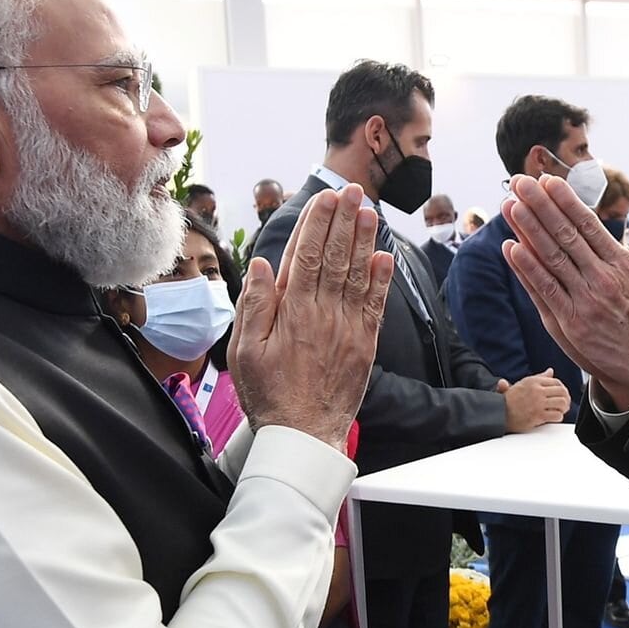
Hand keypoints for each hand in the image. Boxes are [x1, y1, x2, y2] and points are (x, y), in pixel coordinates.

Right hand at [228, 185, 394, 448]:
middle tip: (353, 191)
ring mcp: (347, 329)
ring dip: (364, 240)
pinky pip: (375, 305)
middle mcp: (323, 315)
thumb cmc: (268, 394)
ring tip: (369, 212)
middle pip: (335, 257)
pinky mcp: (364, 346)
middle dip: (344, 221)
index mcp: (291, 313)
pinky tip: (384, 256)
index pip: (305, 256)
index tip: (323, 199)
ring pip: (357, 275)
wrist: (302, 436)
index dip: (316, 224)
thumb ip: (254, 305)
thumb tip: (262, 264)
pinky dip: (380, 279)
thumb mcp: (244, 351)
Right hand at [500, 369, 569, 432]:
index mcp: (533, 381)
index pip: (556, 382)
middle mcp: (537, 390)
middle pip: (562, 392)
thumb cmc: (509, 400)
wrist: (499, 413)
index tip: (561, 395)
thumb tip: (550, 371)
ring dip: (563, 408)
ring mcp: (538, 403)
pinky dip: (558, 417)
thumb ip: (539, 377)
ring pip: (561, 403)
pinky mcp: (538, 415)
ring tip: (561, 411)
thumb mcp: (523, 384)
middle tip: (564, 404)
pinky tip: (554, 417)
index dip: (562, 389)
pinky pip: (556, 415)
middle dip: (566, 398)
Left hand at [502, 175, 628, 411]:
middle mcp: (600, 280)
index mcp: (623, 265)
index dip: (565, 202)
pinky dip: (526, 270)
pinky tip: (512, 249)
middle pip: (563, 235)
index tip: (548, 183)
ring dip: (527, 230)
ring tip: (510, 206)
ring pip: (549, 259)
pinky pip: (543, 292)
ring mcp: (582, 302)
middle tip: (521, 183)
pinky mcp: (569, 325)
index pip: (587, 225)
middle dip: (539, 206)